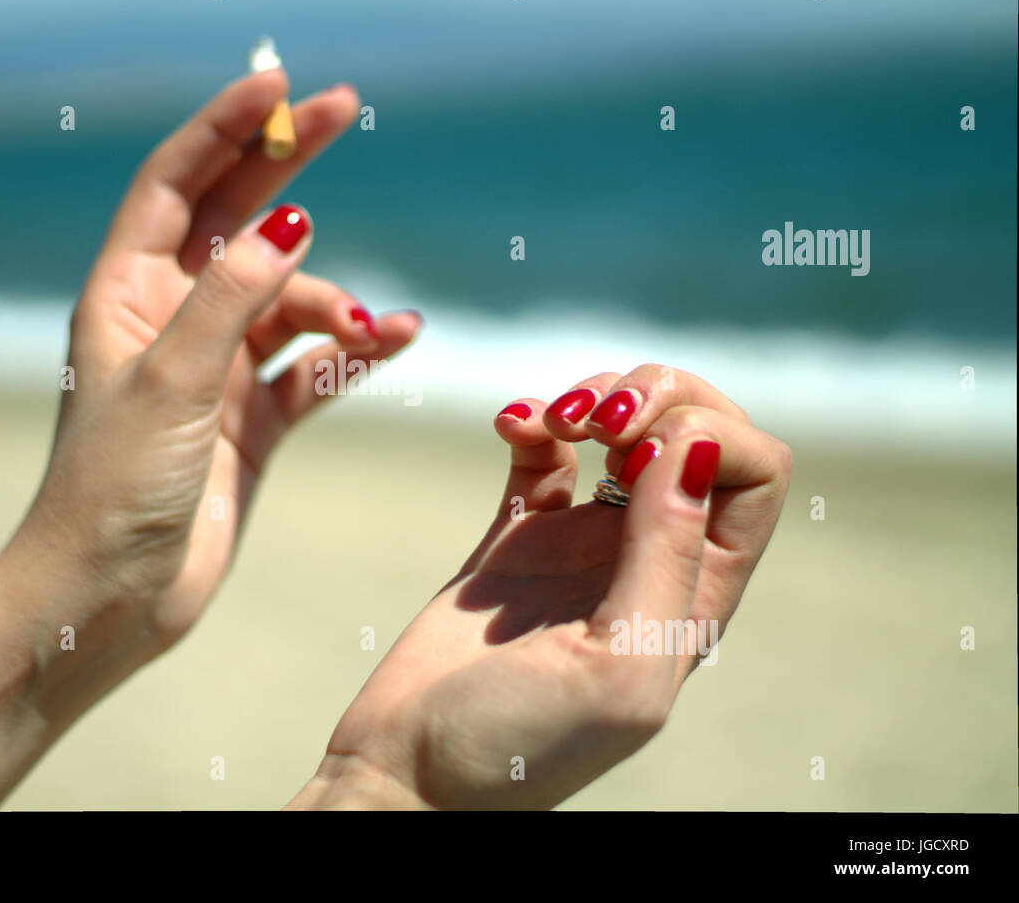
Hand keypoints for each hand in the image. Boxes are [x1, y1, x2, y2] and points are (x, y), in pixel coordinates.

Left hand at [4, 69, 420, 657]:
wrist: (112, 599)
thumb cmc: (112, 489)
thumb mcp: (172, 380)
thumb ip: (232, 297)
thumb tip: (291, 220)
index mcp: (126, 293)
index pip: (177, 182)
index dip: (224, 126)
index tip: (280, 84)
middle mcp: (171, 319)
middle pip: (237, 217)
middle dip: (290, 164)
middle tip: (347, 106)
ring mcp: (215, 369)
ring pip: (288, 299)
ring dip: (334, 301)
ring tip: (368, 328)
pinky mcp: (252, 420)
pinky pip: (313, 366)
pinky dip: (353, 350)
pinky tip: (396, 340)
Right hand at [290, 365, 789, 809]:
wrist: (411, 767)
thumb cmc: (521, 743)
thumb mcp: (618, 666)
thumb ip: (664, 555)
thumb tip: (693, 444)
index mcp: (696, 595)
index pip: (755, 474)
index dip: (713, 437)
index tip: (634, 459)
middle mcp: (649, 558)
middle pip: (696, 431)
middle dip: (654, 399)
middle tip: (595, 424)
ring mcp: (583, 541)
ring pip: (625, 427)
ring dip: (593, 399)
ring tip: (548, 421)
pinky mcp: (516, 531)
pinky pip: (542, 450)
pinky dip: (530, 419)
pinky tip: (509, 424)